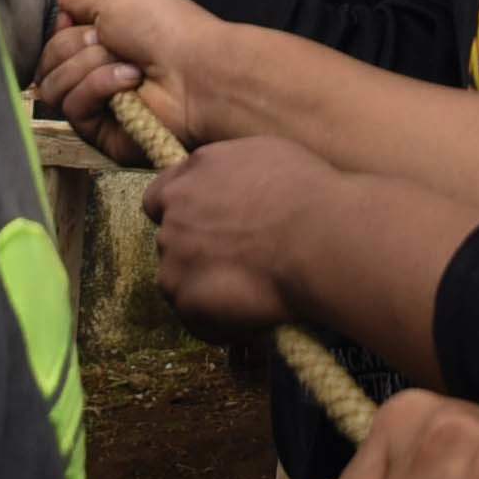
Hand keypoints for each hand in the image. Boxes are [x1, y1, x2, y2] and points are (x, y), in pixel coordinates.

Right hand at [31, 0, 234, 159]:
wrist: (199, 70)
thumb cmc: (165, 27)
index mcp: (95, 37)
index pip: (47, 36)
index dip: (57, 26)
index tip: (74, 19)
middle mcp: (91, 69)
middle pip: (45, 60)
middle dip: (74, 44)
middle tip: (107, 41)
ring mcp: (95, 102)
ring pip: (52, 85)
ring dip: (87, 66)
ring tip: (125, 63)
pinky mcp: (99, 131)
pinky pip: (72, 107)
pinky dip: (99, 87)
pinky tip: (130, 81)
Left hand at [147, 132, 345, 328]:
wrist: (319, 239)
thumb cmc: (309, 194)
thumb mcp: (266, 155)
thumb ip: (232, 173)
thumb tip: (234, 191)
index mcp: (194, 173)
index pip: (159, 197)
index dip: (179, 214)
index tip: (203, 227)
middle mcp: (175, 212)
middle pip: (169, 240)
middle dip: (194, 252)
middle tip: (234, 263)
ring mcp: (175, 258)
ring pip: (178, 281)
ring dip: (204, 288)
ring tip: (247, 294)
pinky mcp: (186, 299)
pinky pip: (196, 318)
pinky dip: (218, 322)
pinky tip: (251, 317)